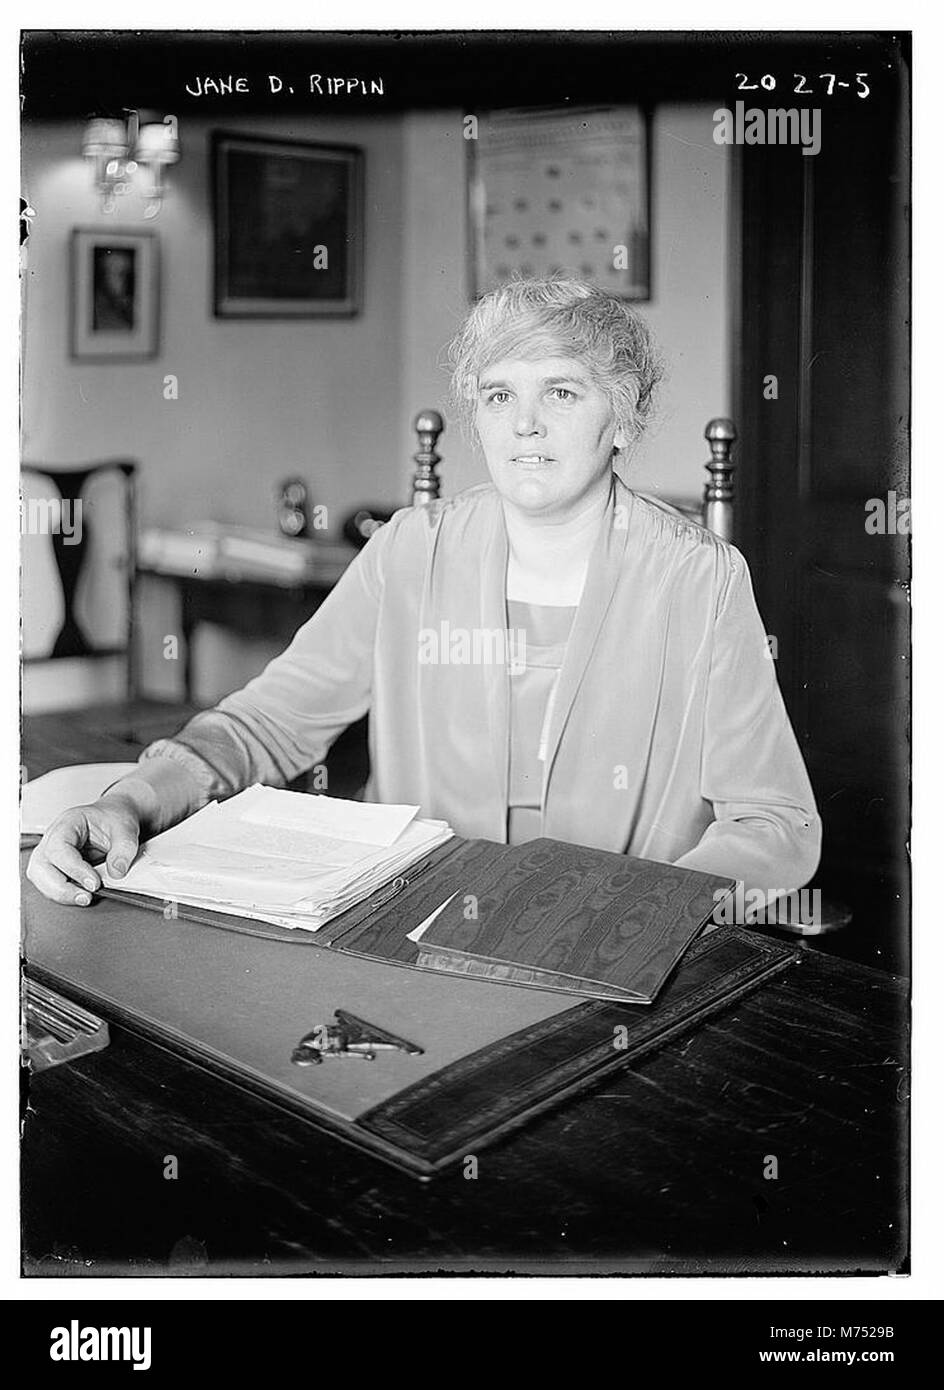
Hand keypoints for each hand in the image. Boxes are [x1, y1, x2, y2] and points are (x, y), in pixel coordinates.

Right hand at [26, 796, 141, 906]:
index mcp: (68, 823)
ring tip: (85, 898)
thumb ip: (124, 849)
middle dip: (61, 888)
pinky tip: (82, 895)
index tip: (94, 883)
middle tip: (86, 897)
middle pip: (40, 866)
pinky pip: (51, 885)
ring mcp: (51, 854)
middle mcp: (53, 838)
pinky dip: (64, 894)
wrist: (113, 820)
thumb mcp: (126, 828)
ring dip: (60, 894)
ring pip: (40, 879)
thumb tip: (116, 872)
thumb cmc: (113, 819)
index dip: (75, 869)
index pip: (59, 848)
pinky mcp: (55, 868)